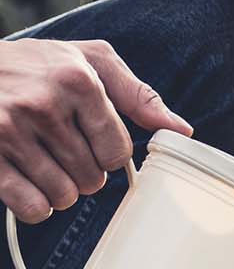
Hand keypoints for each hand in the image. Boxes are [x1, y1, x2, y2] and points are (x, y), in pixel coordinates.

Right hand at [0, 38, 191, 222]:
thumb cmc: (37, 64)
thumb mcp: (90, 61)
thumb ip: (138, 95)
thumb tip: (181, 130)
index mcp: (77, 81)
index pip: (117, 151)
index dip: (109, 154)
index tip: (94, 142)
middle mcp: (43, 105)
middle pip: (92, 178)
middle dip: (85, 173)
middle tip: (65, 151)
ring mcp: (9, 131)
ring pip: (64, 196)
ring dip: (61, 190)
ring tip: (46, 164)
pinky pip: (32, 207)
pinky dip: (36, 206)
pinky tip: (28, 182)